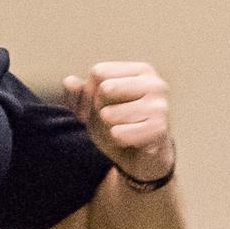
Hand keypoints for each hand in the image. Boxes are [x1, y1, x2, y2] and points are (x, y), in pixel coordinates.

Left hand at [62, 62, 173, 182]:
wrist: (141, 158)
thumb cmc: (117, 123)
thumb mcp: (92, 106)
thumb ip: (77, 92)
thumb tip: (69, 82)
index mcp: (141, 71)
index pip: (99, 72)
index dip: (89, 93)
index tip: (97, 106)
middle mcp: (155, 83)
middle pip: (104, 88)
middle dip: (97, 108)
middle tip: (108, 120)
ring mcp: (160, 106)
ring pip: (108, 113)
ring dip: (106, 127)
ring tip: (120, 129)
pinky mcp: (159, 129)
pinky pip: (118, 133)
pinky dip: (115, 140)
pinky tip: (128, 141)